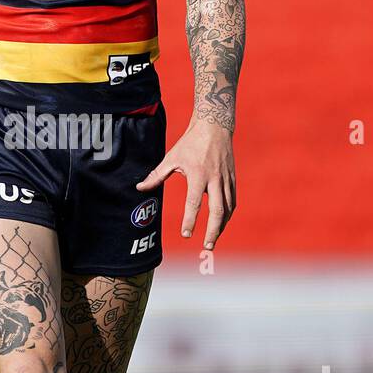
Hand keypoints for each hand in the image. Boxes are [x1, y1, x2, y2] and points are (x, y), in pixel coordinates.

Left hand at [136, 118, 235, 248]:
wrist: (214, 127)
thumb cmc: (190, 143)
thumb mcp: (171, 158)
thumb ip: (156, 175)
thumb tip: (139, 188)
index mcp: (198, 174)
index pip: (194, 202)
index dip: (190, 220)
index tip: (186, 234)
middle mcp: (215, 179)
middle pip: (218, 210)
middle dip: (213, 231)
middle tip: (207, 246)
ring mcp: (226, 179)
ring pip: (228, 208)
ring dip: (221, 226)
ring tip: (213, 239)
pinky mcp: (232, 179)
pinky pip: (232, 201)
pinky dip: (228, 215)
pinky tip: (221, 224)